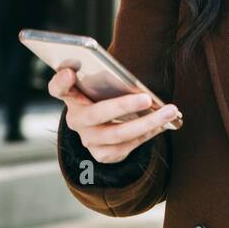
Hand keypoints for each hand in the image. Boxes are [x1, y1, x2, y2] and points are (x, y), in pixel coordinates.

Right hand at [48, 67, 180, 163]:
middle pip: (96, 114)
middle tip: (146, 98)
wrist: (107, 127)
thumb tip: (137, 82)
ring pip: (118, 134)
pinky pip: (128, 147)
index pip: (58, 88)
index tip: (70, 73)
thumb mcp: (103, 85)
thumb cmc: (107, 97)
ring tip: (170, 111)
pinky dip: (148, 134)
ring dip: (147, 122)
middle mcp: (76, 120)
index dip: (61, 81)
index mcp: (72, 96)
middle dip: (123, 106)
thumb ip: (109, 78)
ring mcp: (88, 139)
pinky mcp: (101, 154)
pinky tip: (164, 124)